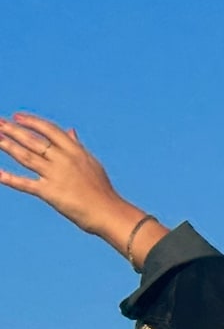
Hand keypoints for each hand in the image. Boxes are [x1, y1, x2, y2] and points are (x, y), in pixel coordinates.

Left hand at [0, 111, 129, 235]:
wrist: (108, 211)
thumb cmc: (101, 189)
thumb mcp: (91, 163)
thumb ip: (77, 146)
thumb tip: (70, 131)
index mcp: (76, 151)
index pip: (50, 130)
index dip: (32, 122)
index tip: (17, 116)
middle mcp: (64, 160)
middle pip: (34, 141)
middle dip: (13, 130)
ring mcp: (56, 175)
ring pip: (26, 157)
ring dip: (8, 147)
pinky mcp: (50, 193)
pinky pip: (25, 184)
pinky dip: (10, 179)